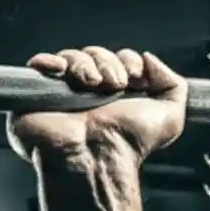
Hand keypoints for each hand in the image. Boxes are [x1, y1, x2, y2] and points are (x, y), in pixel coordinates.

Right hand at [7, 47, 187, 162]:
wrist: (98, 156)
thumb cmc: (130, 143)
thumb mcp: (170, 117)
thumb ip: (173, 85)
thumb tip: (150, 59)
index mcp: (116, 93)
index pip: (118, 58)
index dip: (128, 60)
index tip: (134, 77)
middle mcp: (89, 92)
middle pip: (95, 53)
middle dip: (108, 63)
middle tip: (114, 85)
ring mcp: (61, 93)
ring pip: (71, 57)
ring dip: (85, 64)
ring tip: (92, 85)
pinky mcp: (36, 97)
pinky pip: (39, 65)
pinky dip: (49, 61)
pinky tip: (61, 71)